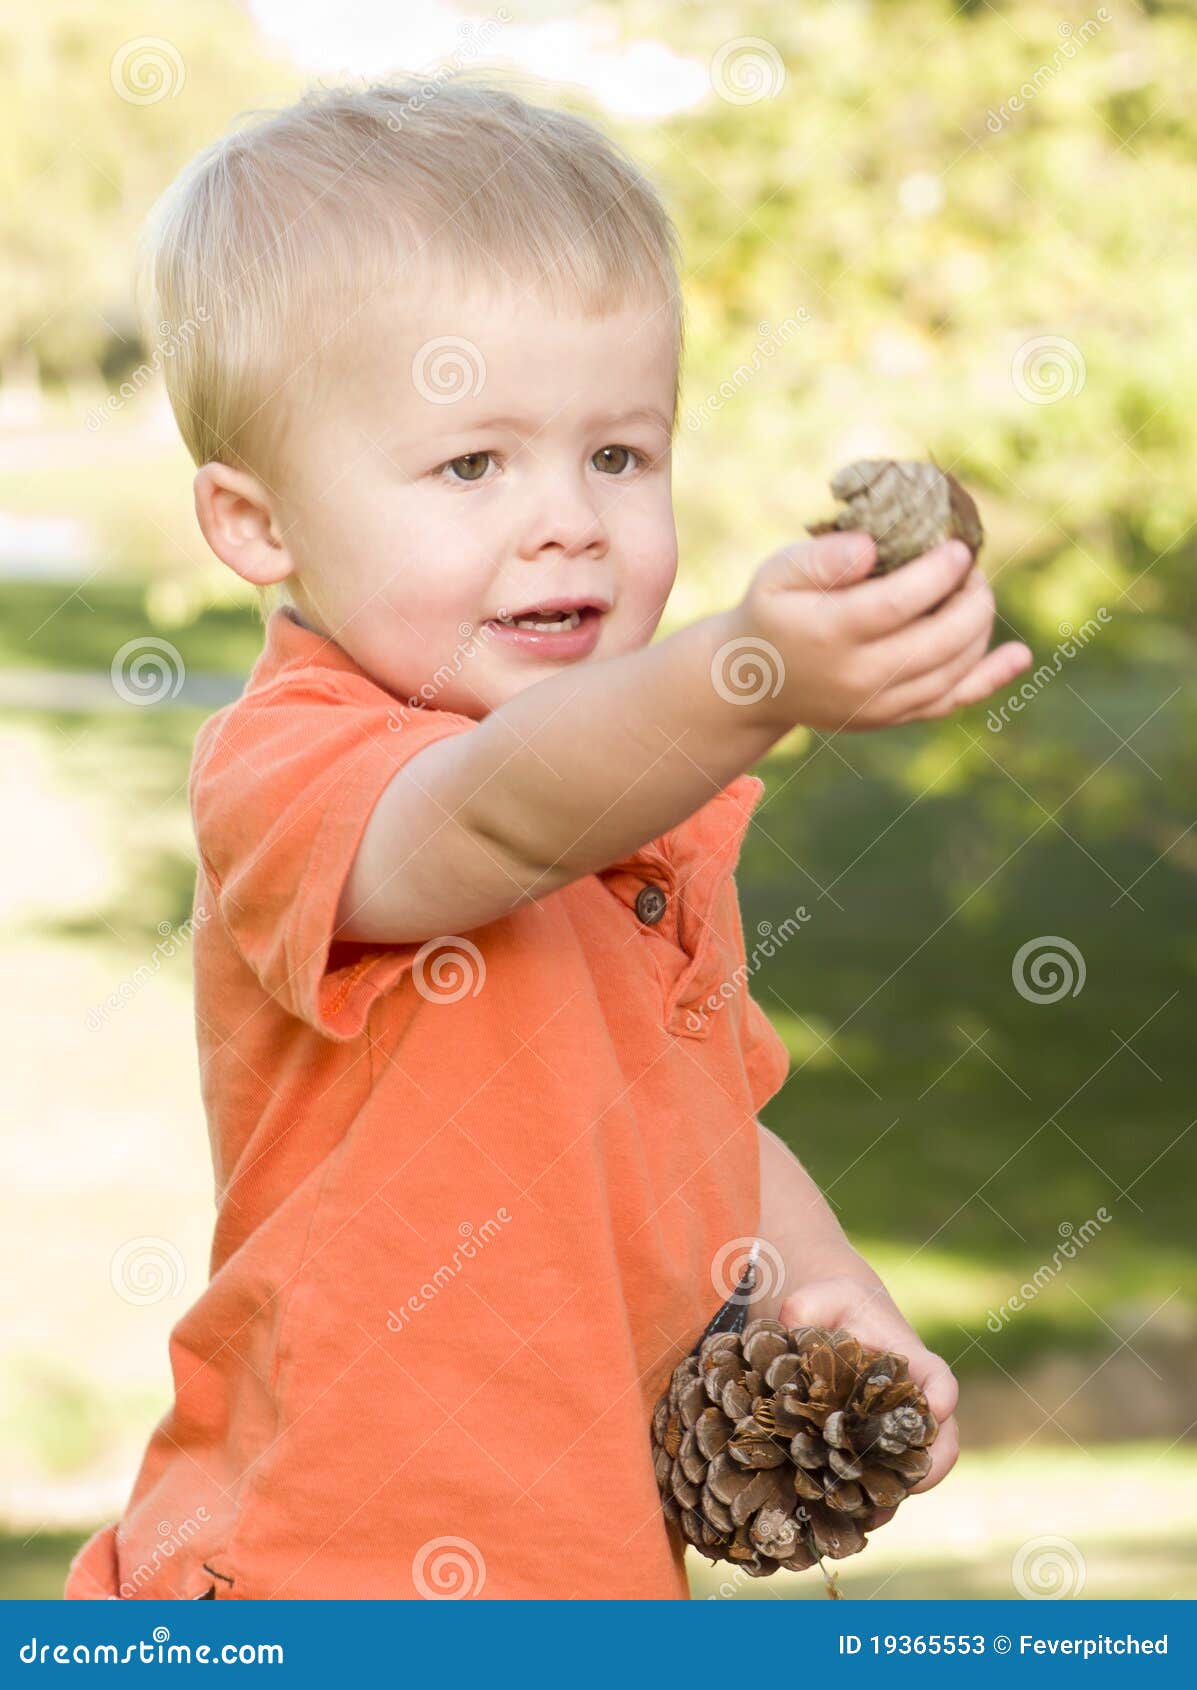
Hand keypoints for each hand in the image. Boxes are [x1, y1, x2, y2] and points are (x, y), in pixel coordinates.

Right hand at [738, 529, 1030, 730]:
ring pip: (951, 670)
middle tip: (973, 572)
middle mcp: (856, 678)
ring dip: (978, 628)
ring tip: (975, 595)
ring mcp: (877, 705)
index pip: (897, 605)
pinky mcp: (890, 718)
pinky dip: (988, 679)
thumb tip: (871, 547)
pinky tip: (1020, 656)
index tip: (958, 549)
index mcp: (828, 635)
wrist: (754, 682)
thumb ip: (821, 557)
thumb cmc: (773, 612)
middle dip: (970, 601)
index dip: (937, 574)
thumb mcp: (777, 573)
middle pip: (937, 642)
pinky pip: (949, 701)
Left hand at [778, 1271, 959, 1512]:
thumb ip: (807, 1305)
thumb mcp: (821, 1296)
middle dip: (930, 1466)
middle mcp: (911, 1405)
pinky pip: (879, 1487)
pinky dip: (865, 1506)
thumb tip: (790, 1330)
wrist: (831, 1328)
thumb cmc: (832, 1308)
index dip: (942, 1394)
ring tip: (867, 1514)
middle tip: (909, 1484)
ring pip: (910, 1474)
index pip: (939, 1378)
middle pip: (941, 1441)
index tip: (936, 1407)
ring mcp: (893, 1435)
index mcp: (911, 1363)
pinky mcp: (869, 1456)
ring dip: (894, 1496)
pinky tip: (841, 1519)